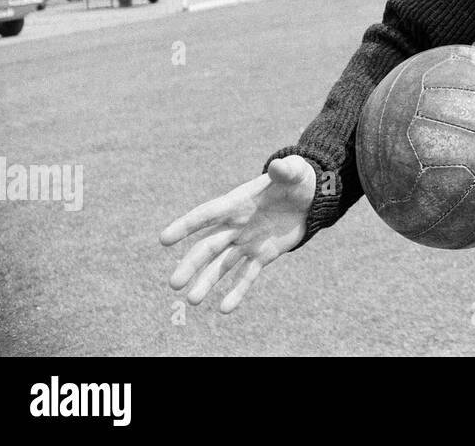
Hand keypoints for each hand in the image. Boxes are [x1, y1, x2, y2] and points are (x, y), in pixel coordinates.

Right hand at [160, 155, 315, 312]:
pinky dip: (237, 292)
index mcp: (237, 203)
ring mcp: (247, 242)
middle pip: (209, 246)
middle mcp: (236, 225)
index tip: (164, 239)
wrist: (309, 197)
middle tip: (174, 284)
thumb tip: (280, 166)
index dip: (187, 226)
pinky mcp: (262, 255)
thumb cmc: (297, 179)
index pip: (207, 214)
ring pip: (222, 265)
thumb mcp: (294, 172)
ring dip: (207, 282)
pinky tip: (225, 309)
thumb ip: (286, 170)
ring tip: (193, 300)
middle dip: (191, 264)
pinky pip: (247, 276)